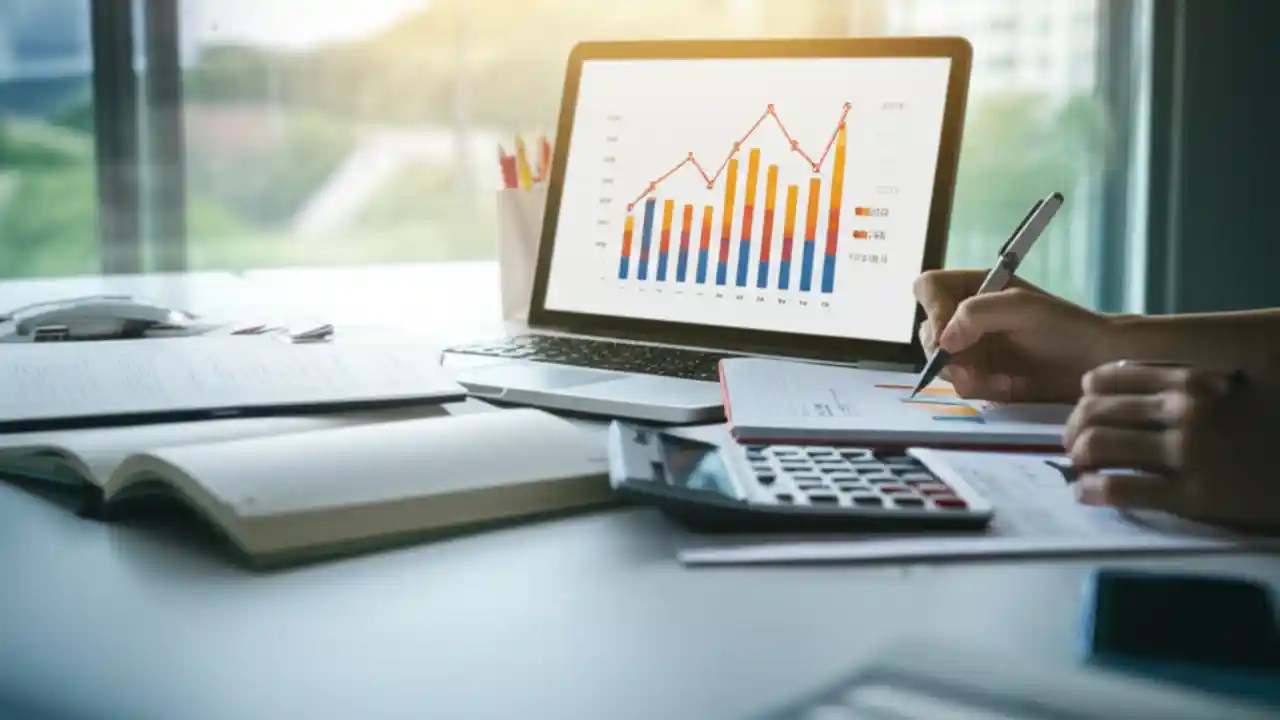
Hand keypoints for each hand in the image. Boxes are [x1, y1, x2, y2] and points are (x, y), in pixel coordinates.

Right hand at [913, 269, 1114, 401]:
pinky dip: (982, 389)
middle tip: (970, 367)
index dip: (932, 309)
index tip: (948, 336)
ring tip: (1001, 379)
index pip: (928, 287)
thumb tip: (943, 340)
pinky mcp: (980, 376)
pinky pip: (961, 386)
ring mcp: (971, 348)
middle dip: (947, 353)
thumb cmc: (1066, 327)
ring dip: (966, 375)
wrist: (1094, 364)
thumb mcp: (1024, 308)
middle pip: (927, 331)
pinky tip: (1008, 386)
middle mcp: (965, 317)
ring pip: (940, 363)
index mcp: (974, 287)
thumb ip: (978, 313)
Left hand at [1064, 361, 1279, 529]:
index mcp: (1192, 382)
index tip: (1085, 406)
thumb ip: (1182, 384)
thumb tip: (1119, 383)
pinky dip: (1091, 489)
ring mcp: (1187, 453)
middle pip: (1096, 412)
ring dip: (1078, 456)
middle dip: (1074, 429)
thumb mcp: (1229, 389)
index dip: (1087, 395)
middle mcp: (1184, 411)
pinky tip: (1086, 492)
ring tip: (1079, 467)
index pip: (1111, 377)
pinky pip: (1120, 488)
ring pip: (1098, 446)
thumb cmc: (1268, 427)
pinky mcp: (1193, 496)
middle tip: (1074, 444)